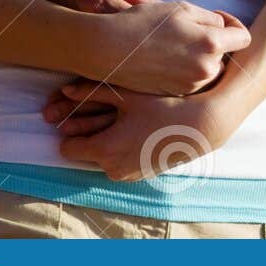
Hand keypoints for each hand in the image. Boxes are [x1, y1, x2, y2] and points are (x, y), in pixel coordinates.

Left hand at [53, 81, 247, 181]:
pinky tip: (137, 133)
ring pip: (102, 160)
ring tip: (123, 123)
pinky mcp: (140, 176)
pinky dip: (122, 151)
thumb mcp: (127, 96)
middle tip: (102, 117)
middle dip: (89, 136)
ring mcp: (127, 175)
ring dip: (106, 144)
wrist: (200, 126)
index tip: (79, 117)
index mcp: (104, 149)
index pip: (66, 148)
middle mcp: (112, 168)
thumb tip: (65, 89)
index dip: (72, 131)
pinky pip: (120, 164)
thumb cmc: (163, 107)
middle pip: (84, 154)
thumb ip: (92, 91)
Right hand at [91, 1, 251, 95]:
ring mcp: (190, 86)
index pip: (244, 38)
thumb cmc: (143, 23)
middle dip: (215, 43)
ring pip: (209, 71)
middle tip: (191, 32)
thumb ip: (211, 19)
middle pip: (226, 56)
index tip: (218, 20)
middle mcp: (205, 70)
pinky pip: (192, 83)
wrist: (107, 49)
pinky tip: (166, 61)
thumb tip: (222, 27)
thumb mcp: (182, 9)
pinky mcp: (176, 95)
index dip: (233, 25)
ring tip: (175, 47)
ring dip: (201, 59)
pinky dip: (186, 72)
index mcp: (211, 44)